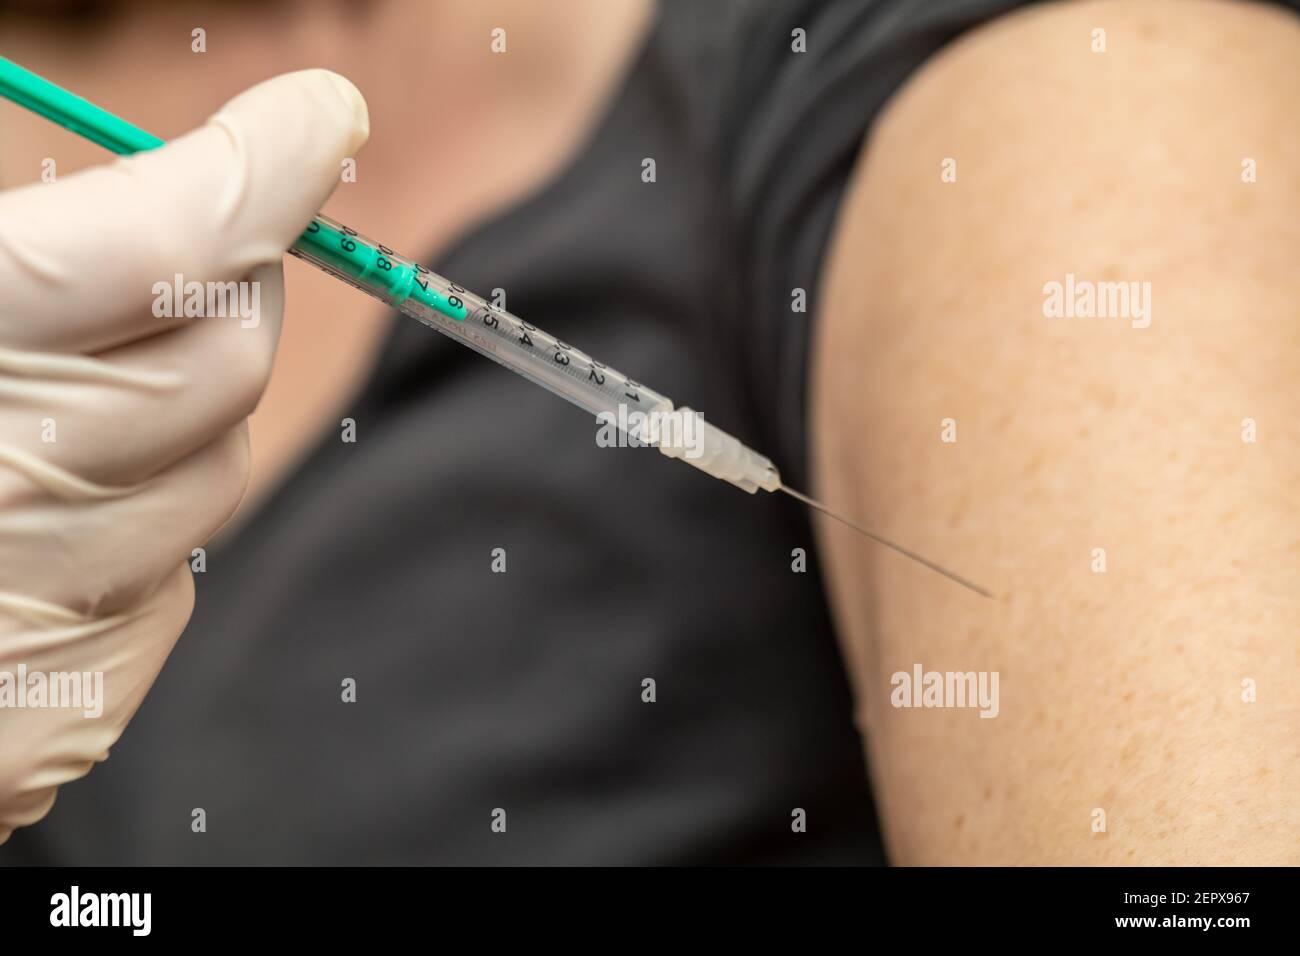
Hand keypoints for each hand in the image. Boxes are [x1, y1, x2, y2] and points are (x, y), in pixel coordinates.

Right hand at [0, 69, 367, 841]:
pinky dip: (135, 538)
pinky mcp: (53, 722)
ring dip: (176, 421)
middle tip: (206, 244)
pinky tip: (39, 528)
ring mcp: (26, 630)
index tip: (315, 118)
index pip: (163, 248)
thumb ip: (25, 255)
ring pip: (211, 476)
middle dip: (234, 284)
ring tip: (66, 408)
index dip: (260, 165)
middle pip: (222, 364)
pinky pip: (167, 589)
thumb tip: (178, 196)